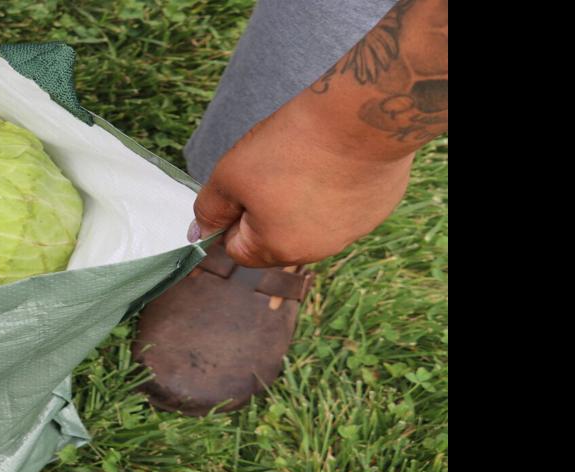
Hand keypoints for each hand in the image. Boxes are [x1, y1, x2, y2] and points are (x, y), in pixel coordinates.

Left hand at [191, 100, 416, 268]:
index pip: (239, 248)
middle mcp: (319, 251)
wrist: (359, 117)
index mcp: (280, 249)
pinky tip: (336, 160)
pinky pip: (345, 205)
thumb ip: (210, 209)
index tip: (242, 183)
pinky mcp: (377, 208)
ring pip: (312, 221)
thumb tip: (197, 234)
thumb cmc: (291, 146)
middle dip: (268, 208)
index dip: (232, 216)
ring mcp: (353, 231)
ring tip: (307, 160)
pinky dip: (336, 187)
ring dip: (303, 198)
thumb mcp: (231, 174)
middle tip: (275, 166)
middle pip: (276, 237)